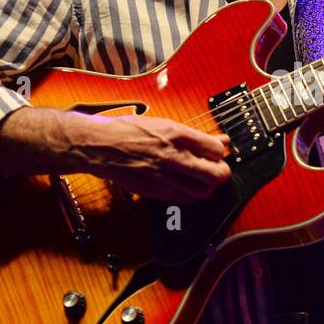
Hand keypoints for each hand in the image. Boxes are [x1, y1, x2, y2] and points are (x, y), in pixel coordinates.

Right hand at [80, 114, 231, 202]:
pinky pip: (185, 199)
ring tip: (203, 178)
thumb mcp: (165, 124)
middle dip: (222, 172)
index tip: (216, 151)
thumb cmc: (130, 131)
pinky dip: (192, 194)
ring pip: (204, 191)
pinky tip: (187, 185)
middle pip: (216, 174)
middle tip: (218, 168)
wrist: (102, 146)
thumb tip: (219, 141)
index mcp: (176, 135)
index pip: (216, 150)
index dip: (220, 151)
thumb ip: (195, 136)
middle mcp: (173, 157)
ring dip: (208, 185)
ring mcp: (164, 176)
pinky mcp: (156, 191)